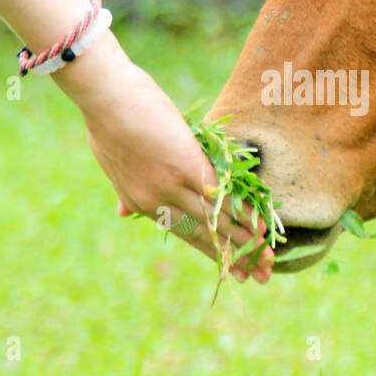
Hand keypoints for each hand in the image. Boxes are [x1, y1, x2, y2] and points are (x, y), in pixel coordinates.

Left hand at [56, 31, 273, 282]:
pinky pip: (220, 195)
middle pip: (206, 236)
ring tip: (269, 258)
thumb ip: (124, 192)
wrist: (106, 99)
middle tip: (263, 275)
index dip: (213, 253)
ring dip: (246, 239)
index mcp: (143, 204)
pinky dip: (241, 211)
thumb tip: (121, 212)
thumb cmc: (107, 123)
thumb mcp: (112, 168)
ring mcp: (173, 185)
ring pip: (217, 219)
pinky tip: (260, 224)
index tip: (235, 271)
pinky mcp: (186, 166)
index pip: (185, 235)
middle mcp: (159, 201)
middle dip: (238, 257)